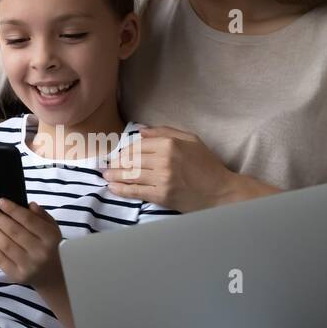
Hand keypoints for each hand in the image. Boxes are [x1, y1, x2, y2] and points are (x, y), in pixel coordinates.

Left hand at [0, 198, 64, 288]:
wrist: (51, 275)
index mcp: (50, 237)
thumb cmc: (49, 247)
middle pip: (14, 231)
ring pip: (5, 244)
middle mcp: (40, 252)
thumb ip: (41, 215)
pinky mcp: (17, 275)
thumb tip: (29, 205)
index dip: (13, 209)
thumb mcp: (52, 228)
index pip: (28, 220)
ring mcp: (28, 266)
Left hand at [101, 125, 238, 211]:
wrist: (220, 191)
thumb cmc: (206, 165)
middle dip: (116, 163)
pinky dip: (121, 189)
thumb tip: (141, 131)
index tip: (119, 154)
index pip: (138, 145)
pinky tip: (113, 187)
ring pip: (130, 175)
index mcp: (170, 144)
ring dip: (114, 175)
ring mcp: (162, 179)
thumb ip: (165, 132)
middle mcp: (164, 160)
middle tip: (107, 166)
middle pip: (131, 160)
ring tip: (106, 176)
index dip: (125, 150)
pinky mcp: (162, 196)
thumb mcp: (191, 140)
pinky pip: (136, 191)